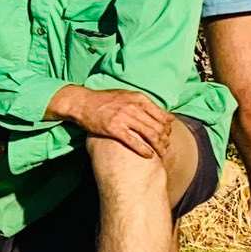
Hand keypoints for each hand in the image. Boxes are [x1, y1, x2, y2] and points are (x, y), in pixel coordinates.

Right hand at [51, 85, 170, 158]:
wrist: (82, 102)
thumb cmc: (104, 100)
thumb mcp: (125, 95)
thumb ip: (142, 103)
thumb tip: (162, 114)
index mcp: (138, 98)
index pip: (162, 115)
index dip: (168, 127)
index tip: (168, 135)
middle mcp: (133, 107)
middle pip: (158, 127)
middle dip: (166, 139)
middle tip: (166, 147)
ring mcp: (123, 118)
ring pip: (150, 135)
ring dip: (159, 146)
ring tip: (161, 153)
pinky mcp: (114, 129)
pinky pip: (134, 142)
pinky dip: (144, 150)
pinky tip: (149, 156)